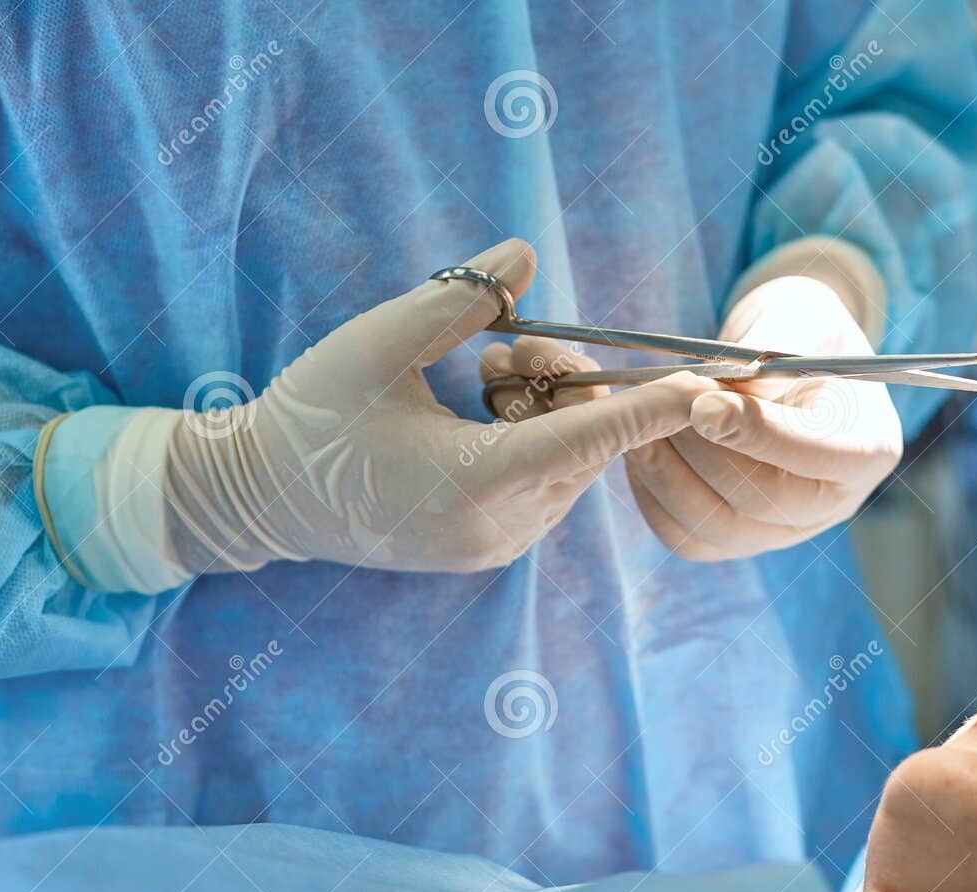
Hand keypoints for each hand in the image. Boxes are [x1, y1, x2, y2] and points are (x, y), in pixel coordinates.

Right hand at [164, 239, 713, 575]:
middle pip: (583, 443)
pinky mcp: (489, 549)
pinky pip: (545, 486)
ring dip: (547, 412)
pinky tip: (475, 417)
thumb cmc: (311, 415)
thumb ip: (457, 300)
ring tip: (477, 379)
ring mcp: (497, 547)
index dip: (655, 406)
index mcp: (476, 480)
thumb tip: (526, 256)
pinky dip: (532, 444)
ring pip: (568, 464)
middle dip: (568, 383)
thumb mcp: (375, 342)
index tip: (715, 387)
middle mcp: (500, 526)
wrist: (261, 500)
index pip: (591, 437)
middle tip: (505, 347)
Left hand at [622, 275, 902, 560]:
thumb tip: (715, 398)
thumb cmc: (799, 332)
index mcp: (868, 446)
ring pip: (717, 527)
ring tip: (641, 421)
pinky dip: (653, 496)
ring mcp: (784, 530)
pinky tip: (640, 449)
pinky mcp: (738, 539)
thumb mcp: (797, 323)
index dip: (757, 433)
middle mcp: (834, 503)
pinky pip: (688, 537)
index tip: (704, 402)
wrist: (786, 361)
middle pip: (762, 500)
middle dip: (702, 450)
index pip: (819, 454)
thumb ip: (765, 360)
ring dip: (668, 473)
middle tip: (659, 403)